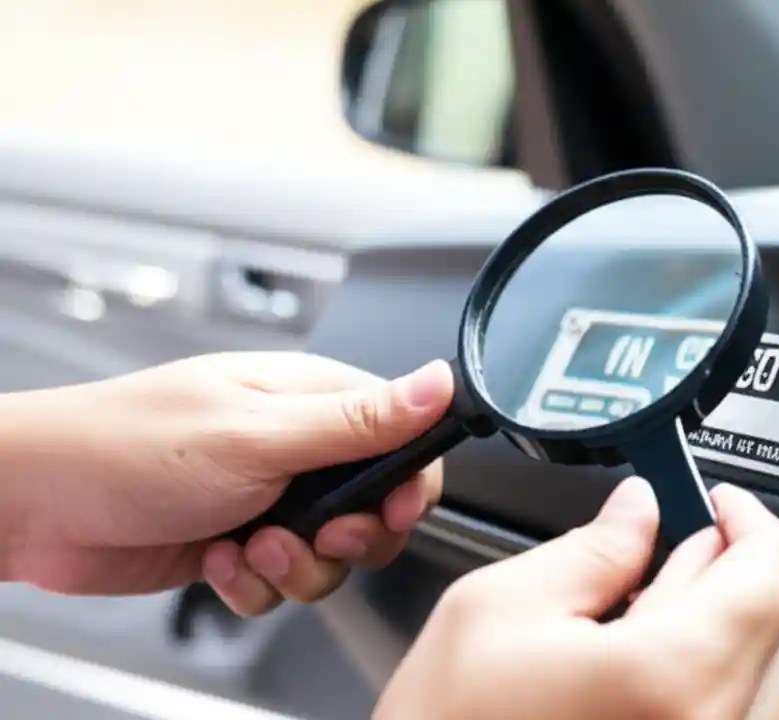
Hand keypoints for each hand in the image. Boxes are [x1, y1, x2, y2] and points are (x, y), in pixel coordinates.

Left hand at [0, 352, 451, 614]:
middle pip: (376, 508)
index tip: (389, 512)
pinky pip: (283, 580)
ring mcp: (267, 495)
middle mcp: (296, 445)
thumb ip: (358, 420)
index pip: (404, 437)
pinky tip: (218, 559)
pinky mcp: (239, 539)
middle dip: (350, 539)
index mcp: (310, 398)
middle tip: (312, 534)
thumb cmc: (127, 447)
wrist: (34, 506)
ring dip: (294, 567)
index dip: (410, 484)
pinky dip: (255, 584)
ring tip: (247, 545)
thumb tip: (439, 381)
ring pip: (331, 555)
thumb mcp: (259, 435)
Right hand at [375, 478, 778, 719]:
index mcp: (675, 676)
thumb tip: (642, 508)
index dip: (752, 520)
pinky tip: (642, 687)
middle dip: (745, 580)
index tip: (717, 509)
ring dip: (733, 639)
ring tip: (642, 634)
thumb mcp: (496, 612)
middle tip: (671, 564)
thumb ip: (593, 548)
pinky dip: (716, 692)